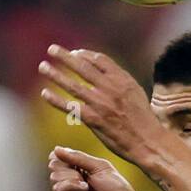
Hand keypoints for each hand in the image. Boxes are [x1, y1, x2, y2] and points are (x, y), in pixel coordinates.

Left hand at [38, 45, 169, 164]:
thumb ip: (119, 80)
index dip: (83, 54)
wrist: (147, 141)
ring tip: (43, 67)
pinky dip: (56, 100)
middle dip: (64, 56)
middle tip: (51, 49)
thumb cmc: (143, 118)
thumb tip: (104, 71)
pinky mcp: (93, 120)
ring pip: (73, 85)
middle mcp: (110, 88)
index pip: (98, 59)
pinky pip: (70, 107)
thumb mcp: (135, 92)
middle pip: (82, 66)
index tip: (74, 53)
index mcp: (122, 79)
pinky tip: (45, 94)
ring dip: (55, 74)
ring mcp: (100, 103)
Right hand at [47, 146, 151, 190]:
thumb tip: (56, 149)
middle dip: (68, 165)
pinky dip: (71, 185)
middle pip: (53, 165)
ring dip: (72, 176)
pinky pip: (58, 189)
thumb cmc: (116, 189)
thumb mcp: (99, 166)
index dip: (63, 154)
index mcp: (76, 171)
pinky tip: (84, 189)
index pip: (57, 158)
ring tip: (86, 184)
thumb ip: (77, 157)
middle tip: (83, 174)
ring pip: (54, 176)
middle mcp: (69, 183)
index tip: (76, 159)